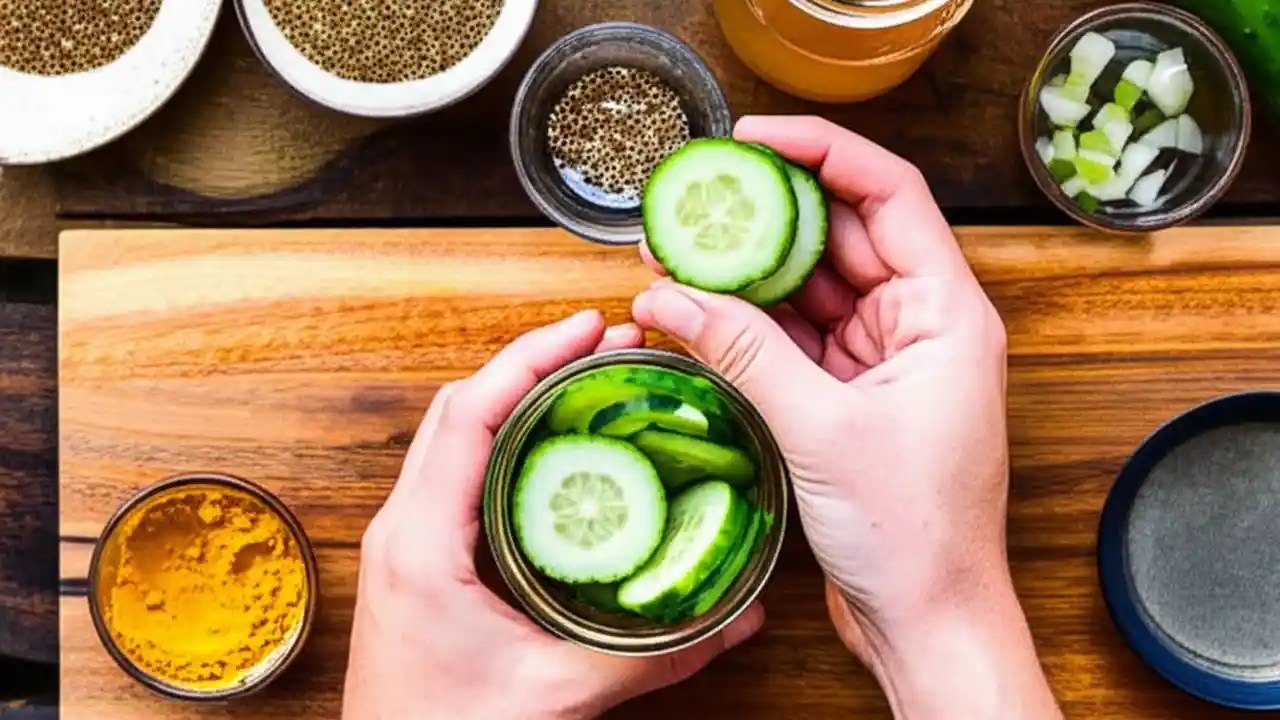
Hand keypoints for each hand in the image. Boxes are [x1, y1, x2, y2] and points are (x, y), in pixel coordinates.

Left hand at [343, 310, 763, 719]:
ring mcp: (401, 540)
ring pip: (452, 433)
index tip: (590, 329)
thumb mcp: (559, 694)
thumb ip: (654, 658)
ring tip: (581, 376)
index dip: (532, 358)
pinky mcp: (413, 556)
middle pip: (460, 407)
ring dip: (512, 392)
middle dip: (530, 361)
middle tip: (602, 344)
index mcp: (422, 543)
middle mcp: (401, 528)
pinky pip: (453, 468)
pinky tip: (547, 443)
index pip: (472, 416)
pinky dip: (499, 434)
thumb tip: (735, 623)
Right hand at [633, 117, 1058, 718]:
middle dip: (765, 212)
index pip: (889, 194)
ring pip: (808, 288)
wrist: (926, 621)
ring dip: (746, 271)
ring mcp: (881, 362)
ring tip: (675, 252)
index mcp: (946, 313)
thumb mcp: (823, 430)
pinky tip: (694, 313)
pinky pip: (792, 340)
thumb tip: (667, 297)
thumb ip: (743, 353)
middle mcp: (918, 326)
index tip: (753, 137)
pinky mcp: (847, 398)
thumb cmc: (915, 535)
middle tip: (694, 196)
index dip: (821, 151)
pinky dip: (745, 326)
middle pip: (839, 235)